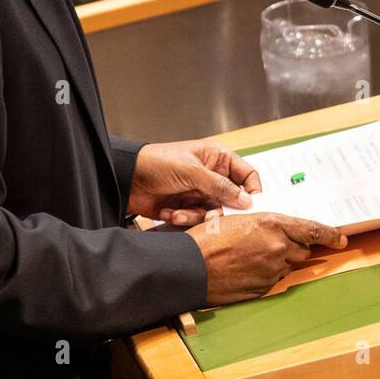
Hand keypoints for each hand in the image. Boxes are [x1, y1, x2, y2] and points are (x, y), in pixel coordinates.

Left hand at [127, 138, 260, 224]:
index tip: (250, 206)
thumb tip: (246, 200)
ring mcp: (200, 192)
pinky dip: (186, 219)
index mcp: (217, 158)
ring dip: (197, 216)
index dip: (252, 190)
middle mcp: (212, 176)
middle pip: (232, 199)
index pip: (247, 175)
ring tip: (181, 212)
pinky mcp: (188, 207)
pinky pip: (198, 220)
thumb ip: (220, 186)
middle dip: (221, 210)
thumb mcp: (191, 171)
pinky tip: (170, 212)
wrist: (127, 179)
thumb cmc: (157, 162)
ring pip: (214, 213)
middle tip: (212, 217)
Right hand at [186, 213, 347, 304]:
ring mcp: (272, 270)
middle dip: (293, 247)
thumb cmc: (208, 238)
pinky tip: (245, 269)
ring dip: (276, 261)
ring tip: (250, 257)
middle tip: (273, 245)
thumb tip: (276, 230)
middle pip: (301, 250)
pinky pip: (272, 280)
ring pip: (286, 266)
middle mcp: (278, 247)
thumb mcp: (239, 219)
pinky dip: (264, 274)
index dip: (329, 234)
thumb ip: (265, 225)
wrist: (191, 266)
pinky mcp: (263, 288)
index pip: (312, 230)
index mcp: (273, 224)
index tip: (340, 238)